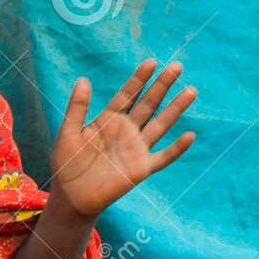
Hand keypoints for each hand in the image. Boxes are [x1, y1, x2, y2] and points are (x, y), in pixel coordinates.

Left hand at [48, 59, 195, 219]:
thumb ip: (77, 107)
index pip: (128, 94)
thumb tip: (83, 79)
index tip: (151, 62)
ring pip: (160, 124)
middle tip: (177, 66)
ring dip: (176, 109)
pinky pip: (163, 157)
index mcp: (109, 119)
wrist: (71, 196)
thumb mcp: (68, 132)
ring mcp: (136, 149)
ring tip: (191, 91)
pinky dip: (176, 148)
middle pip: (148, 103)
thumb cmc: (67, 163)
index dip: (139, 79)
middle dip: (162, 85)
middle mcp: (127, 130)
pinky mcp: (141, 169)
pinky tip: (189, 136)